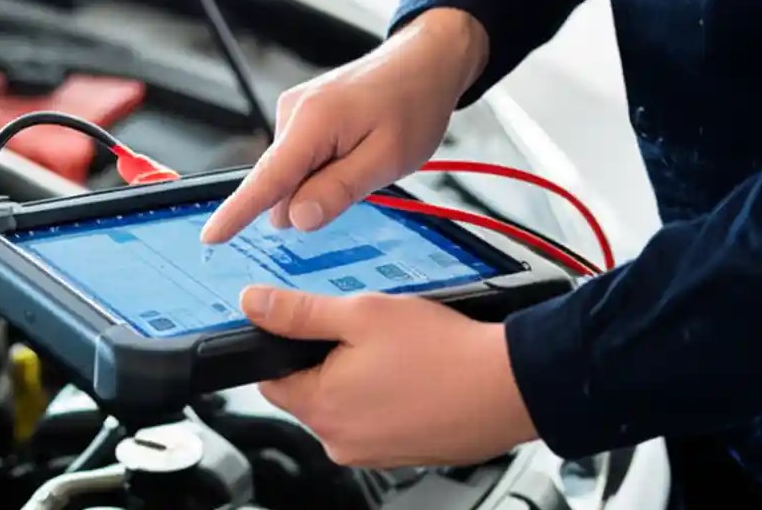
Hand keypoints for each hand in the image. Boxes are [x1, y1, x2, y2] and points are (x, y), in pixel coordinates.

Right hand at [201, 8, 489, 243]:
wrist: (425, 60)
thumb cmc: (413, 103)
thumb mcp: (387, 159)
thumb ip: (338, 190)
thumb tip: (294, 220)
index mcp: (312, 123)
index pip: (266, 179)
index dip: (237, 213)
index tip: (210, 237)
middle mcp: (293, 113)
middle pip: (283, 182)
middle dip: (314, 196)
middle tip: (365, 173)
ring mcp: (295, 110)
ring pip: (295, 173)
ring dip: (325, 179)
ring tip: (366, 153)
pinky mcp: (302, 113)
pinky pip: (303, 158)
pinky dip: (326, 165)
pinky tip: (356, 148)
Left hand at [240, 285, 537, 467]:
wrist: (509, 386)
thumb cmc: (444, 352)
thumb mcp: (362, 313)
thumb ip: (299, 311)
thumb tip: (253, 304)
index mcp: (321, 407)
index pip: (270, 378)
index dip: (286, 345)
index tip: (311, 326)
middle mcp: (340, 442)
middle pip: (308, 392)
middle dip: (328, 360)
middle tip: (367, 334)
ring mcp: (373, 454)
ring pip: (345, 407)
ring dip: (359, 379)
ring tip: (399, 354)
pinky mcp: (402, 457)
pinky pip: (377, 422)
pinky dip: (387, 399)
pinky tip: (416, 376)